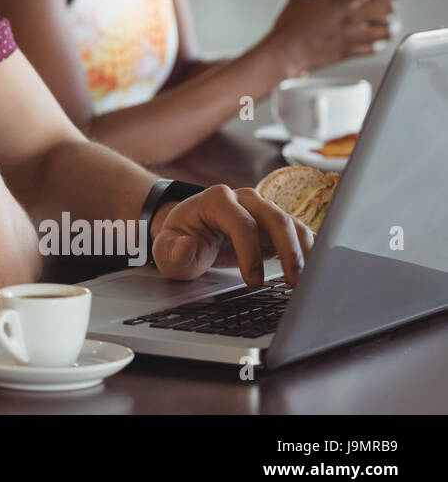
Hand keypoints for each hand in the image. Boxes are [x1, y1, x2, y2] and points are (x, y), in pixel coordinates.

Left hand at [151, 185, 314, 287]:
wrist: (188, 232)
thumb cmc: (179, 240)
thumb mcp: (166, 250)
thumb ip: (172, 252)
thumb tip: (185, 248)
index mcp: (216, 200)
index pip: (241, 223)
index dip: (250, 253)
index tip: (253, 282)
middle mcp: (244, 199)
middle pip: (275, 218)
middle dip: (288, 251)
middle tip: (293, 282)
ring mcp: (262, 209)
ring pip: (292, 224)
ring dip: (304, 252)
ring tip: (308, 281)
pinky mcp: (274, 224)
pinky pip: (298, 232)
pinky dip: (309, 250)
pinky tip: (315, 270)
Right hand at [264, 0, 414, 75]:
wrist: (284, 53)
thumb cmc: (289, 24)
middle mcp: (351, 17)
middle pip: (389, 6)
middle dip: (390, 2)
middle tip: (385, 0)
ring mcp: (353, 36)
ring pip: (389, 28)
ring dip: (390, 22)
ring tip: (384, 19)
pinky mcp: (351, 52)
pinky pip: (377, 47)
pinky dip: (379, 41)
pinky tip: (373, 37)